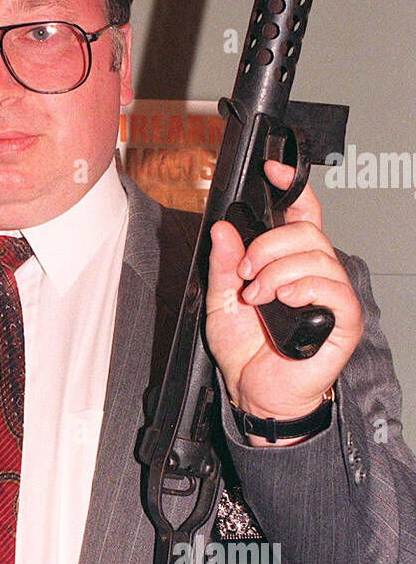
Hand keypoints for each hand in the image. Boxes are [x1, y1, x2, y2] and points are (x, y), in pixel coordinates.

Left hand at [205, 159, 363, 440]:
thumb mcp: (219, 300)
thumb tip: (223, 228)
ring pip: (317, 256)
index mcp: (288, 263)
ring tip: (258, 295)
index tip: (273, 171)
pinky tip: (285, 299)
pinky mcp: (343, 320)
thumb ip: (223, 265)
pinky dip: (304, 287)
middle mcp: (313, 274)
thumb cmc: (246, 351)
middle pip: (307, 232)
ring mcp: (331, 295)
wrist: (255, 393)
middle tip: (246, 272)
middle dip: (269, 245)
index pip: (301, 213)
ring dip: (279, 271)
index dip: (292, 187)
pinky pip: (334, 288)